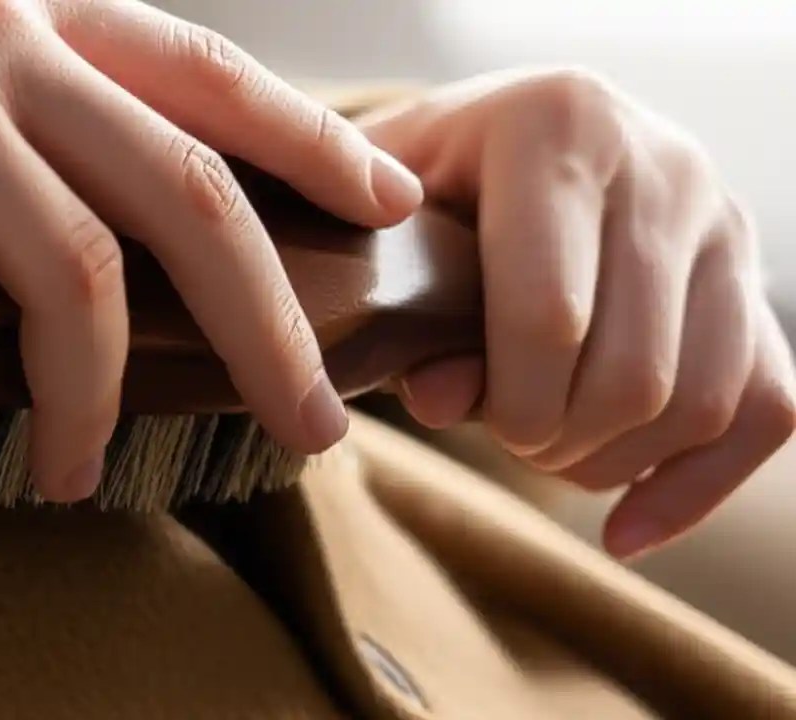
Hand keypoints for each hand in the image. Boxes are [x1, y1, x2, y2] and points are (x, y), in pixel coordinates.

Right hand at [0, 0, 423, 500]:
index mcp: (16, 10)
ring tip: (63, 474)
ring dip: (88, 404)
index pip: (205, 72)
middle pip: (186, 198)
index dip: (310, 140)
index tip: (383, 201)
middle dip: (269, 324)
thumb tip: (77, 237)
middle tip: (309, 423)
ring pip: (74, 281)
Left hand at [357, 68, 795, 557]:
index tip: (457, 411)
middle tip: (501, 434)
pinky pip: (765, 407)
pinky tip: (624, 527)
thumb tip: (438, 400)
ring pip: (700, 399)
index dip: (504, 398)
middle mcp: (661, 164)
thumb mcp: (389, 219)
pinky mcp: (752, 279)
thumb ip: (395, 301)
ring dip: (611, 461)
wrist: (513, 130)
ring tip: (545, 451)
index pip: (550, 311)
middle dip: (552, 438)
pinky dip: (694, 486)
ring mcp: (722, 223)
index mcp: (555, 126)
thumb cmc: (427, 184)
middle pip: (631, 372)